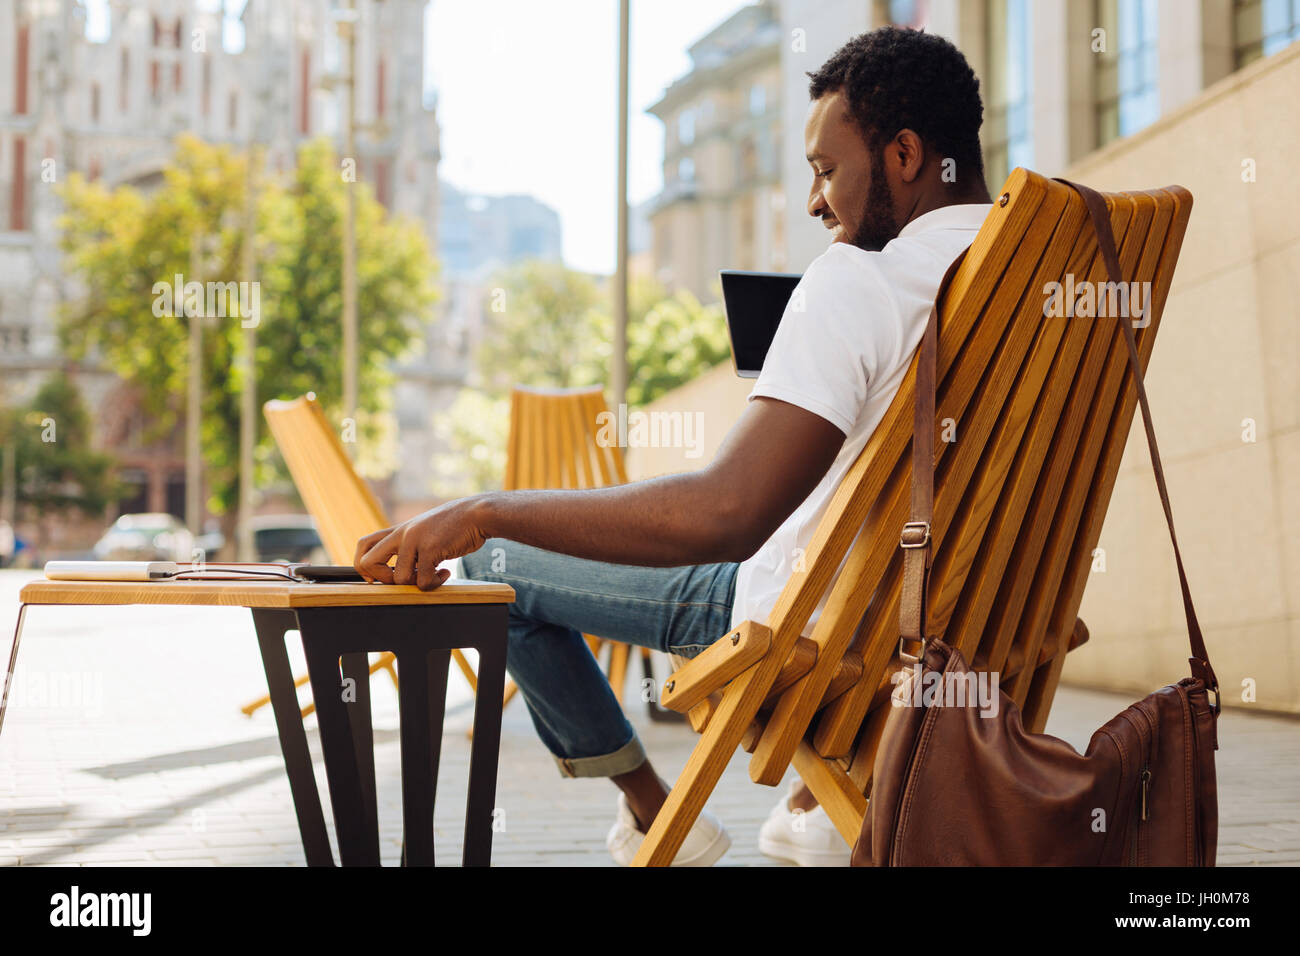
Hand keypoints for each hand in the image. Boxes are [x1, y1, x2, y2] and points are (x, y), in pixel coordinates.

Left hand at [353, 496, 490, 590]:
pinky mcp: (430, 549)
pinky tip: (445, 573)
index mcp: (398, 530)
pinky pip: (423, 581)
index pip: (363, 545)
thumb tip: (401, 572)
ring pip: (399, 579)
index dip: (364, 566)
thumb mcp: (425, 531)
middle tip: (401, 580)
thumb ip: (410, 546)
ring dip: (417, 584)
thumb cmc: (454, 526)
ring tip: (433, 575)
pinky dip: (435, 583)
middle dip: (381, 580)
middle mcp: (402, 534)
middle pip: (367, 562)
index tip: (379, 577)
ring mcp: (414, 540)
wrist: (476, 514)